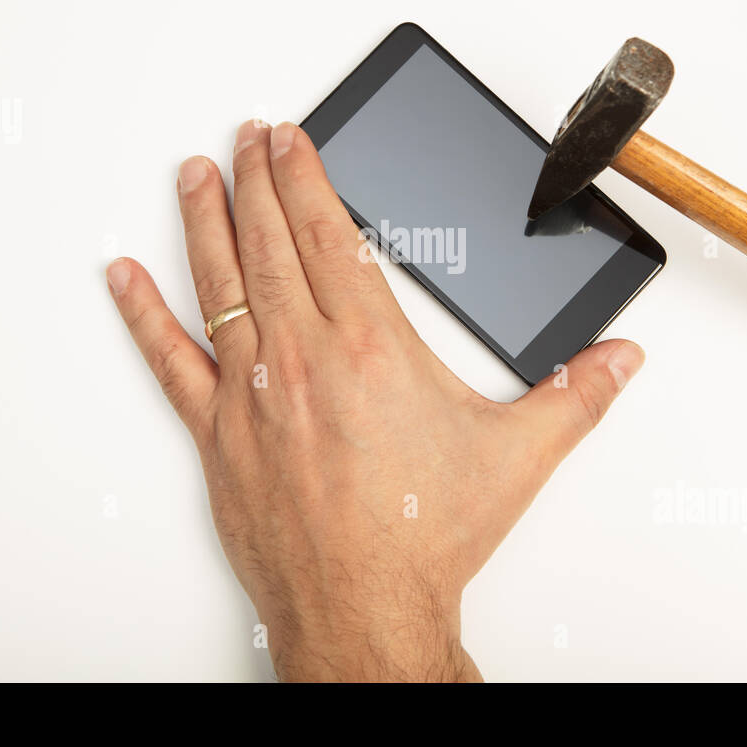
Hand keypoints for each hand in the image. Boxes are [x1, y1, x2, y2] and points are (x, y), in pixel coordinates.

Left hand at [107, 119, 644, 679]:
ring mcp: (251, 394)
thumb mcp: (519, 458)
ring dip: (204, 221)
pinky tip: (125, 279)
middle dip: (256, 177)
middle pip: (268, 241)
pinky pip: (171, 360)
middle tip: (246, 135)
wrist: (364, 611)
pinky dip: (144, 315)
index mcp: (370, 346)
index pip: (327, 232)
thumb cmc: (423, 536)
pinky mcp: (218, 436)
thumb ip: (577, 398)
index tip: (289, 137)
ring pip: (218, 283)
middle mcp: (302, 357)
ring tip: (196, 174)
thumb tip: (622, 360)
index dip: (304, 174)